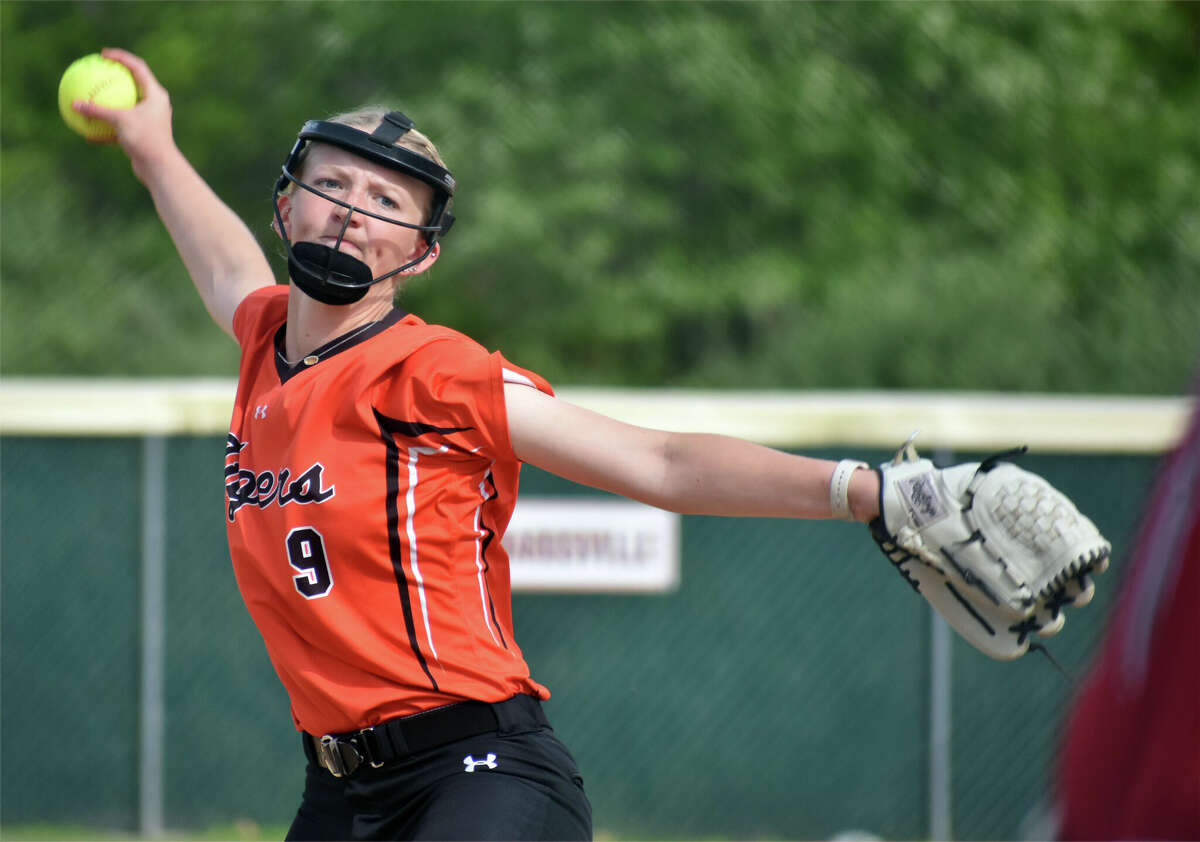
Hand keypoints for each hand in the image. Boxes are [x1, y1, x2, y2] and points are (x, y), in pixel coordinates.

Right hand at [71, 48, 175, 183]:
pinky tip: (88, 133)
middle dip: (116, 77)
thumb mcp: (120, 121)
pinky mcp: (142, 135)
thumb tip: (73, 104)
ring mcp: (149, 120)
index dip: (121, 57)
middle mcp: (154, 105)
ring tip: (90, 98)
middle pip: (134, 84)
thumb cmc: (145, 140)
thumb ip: (97, 111)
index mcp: (155, 95)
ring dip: (108, 104)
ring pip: (126, 108)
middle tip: (98, 70)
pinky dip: (106, 129)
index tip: (103, 54)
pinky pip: (121, 127)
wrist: (161, 168)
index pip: (138, 68)